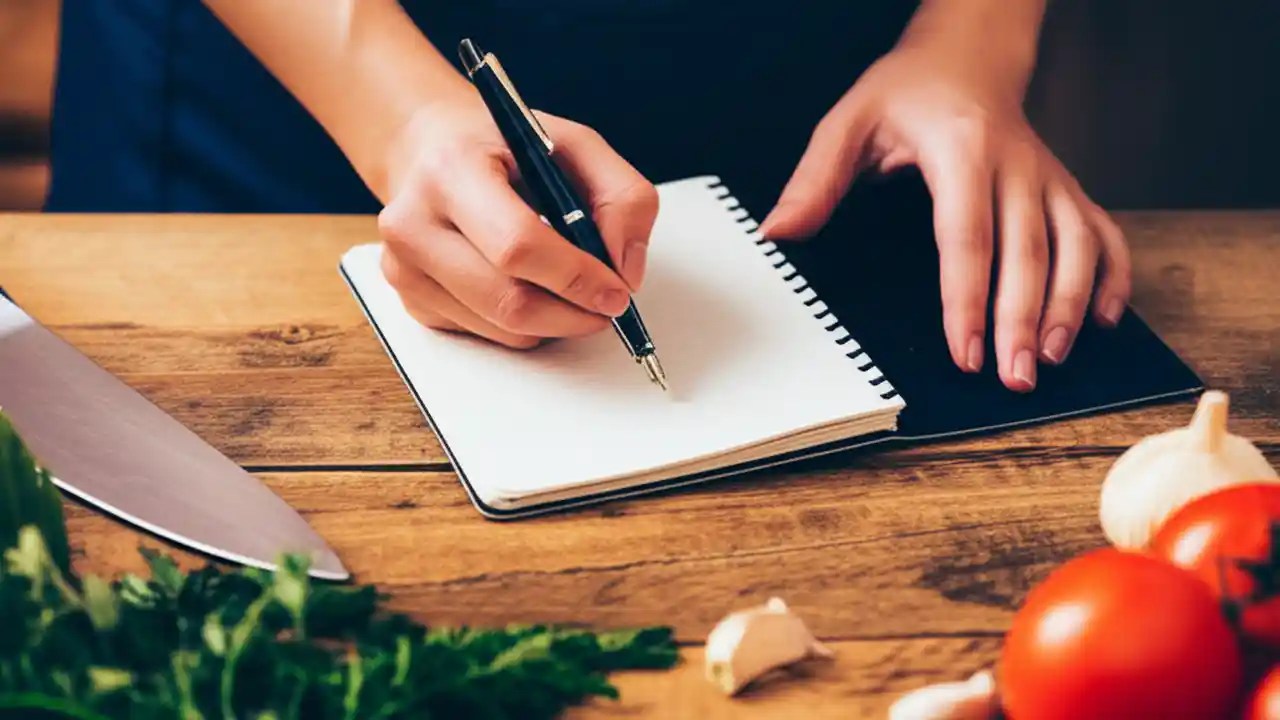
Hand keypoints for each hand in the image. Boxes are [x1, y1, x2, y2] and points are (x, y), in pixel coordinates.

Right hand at [376, 101, 658, 348]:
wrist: (427, 150)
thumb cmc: (500, 148)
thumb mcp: (573, 144)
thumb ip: (622, 197)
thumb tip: (626, 270)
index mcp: (452, 171)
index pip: (517, 246)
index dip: (576, 277)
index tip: (615, 291)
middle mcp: (414, 223)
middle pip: (509, 301)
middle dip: (574, 313)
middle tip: (607, 305)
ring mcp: (404, 269)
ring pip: (503, 329)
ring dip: (554, 323)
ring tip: (572, 291)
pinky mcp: (411, 301)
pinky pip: (487, 336)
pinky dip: (525, 325)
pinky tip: (529, 287)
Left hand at [761, 38, 1130, 391]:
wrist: (968, 55)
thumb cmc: (909, 91)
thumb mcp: (851, 121)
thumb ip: (815, 179)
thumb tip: (779, 232)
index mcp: (962, 150)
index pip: (967, 237)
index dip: (966, 300)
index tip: (962, 353)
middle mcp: (1017, 165)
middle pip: (1027, 253)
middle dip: (1022, 321)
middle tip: (1014, 378)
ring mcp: (1050, 178)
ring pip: (1077, 246)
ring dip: (1072, 307)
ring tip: (1053, 359)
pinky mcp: (1068, 188)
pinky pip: (1104, 235)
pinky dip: (1113, 278)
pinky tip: (1105, 321)